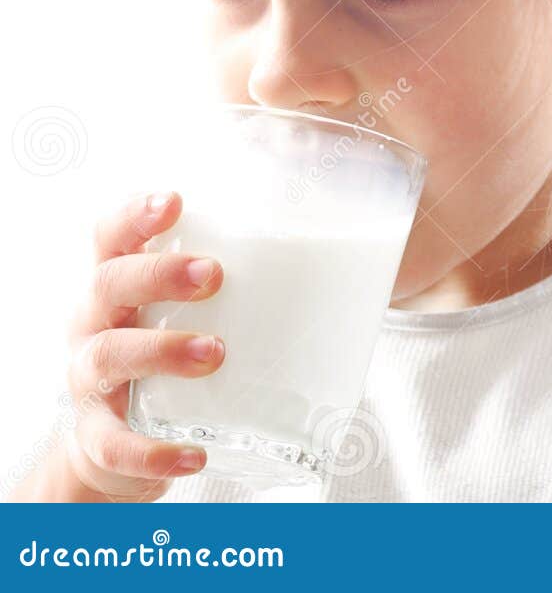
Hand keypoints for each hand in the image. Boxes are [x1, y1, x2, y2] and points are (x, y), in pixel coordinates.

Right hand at [46, 192, 225, 500]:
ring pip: (108, 356)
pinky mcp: (97, 438)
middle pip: (108, 284)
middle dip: (159, 275)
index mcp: (119, 285)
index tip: (176, 200)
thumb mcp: (189, 314)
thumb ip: (246, 282)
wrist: (117, 448)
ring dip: (163, 351)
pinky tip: (194, 456)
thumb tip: (357, 259)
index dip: (135, 214)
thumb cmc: (169, 355)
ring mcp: (89, 382)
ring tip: (215, 352)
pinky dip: (153, 452)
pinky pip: (114, 445)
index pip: (111, 236)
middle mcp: (94, 324)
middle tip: (215, 274)